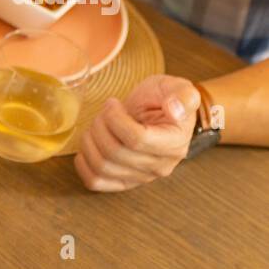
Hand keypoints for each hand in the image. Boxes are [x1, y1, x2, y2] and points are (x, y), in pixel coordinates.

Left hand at [75, 75, 201, 191]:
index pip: (137, 139)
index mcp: (176, 143)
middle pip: (115, 153)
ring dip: (90, 142)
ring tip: (96, 125)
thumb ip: (184, 95)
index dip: (115, 119)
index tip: (112, 103)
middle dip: (100, 127)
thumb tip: (176, 110)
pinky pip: (96, 181)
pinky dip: (83, 165)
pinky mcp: (124, 182)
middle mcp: (161, 166)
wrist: (156, 112)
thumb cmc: (163, 98)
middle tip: (102, 113)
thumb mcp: (177, 87)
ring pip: (102, 166)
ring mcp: (142, 177)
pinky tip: (88, 146)